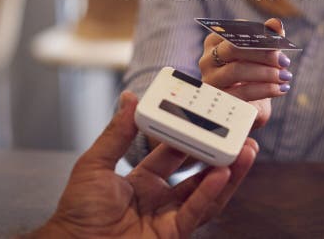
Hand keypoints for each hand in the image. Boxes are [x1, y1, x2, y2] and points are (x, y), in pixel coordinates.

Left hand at [29, 91, 257, 237]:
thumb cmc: (77, 214)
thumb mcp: (94, 165)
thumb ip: (116, 134)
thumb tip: (128, 98)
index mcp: (142, 181)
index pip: (174, 153)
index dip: (192, 135)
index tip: (208, 116)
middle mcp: (160, 198)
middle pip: (198, 173)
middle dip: (221, 153)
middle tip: (240, 132)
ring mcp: (168, 218)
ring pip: (207, 193)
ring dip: (228, 172)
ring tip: (246, 150)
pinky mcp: (172, 235)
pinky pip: (196, 212)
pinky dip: (210, 192)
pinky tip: (222, 173)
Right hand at [198, 17, 291, 128]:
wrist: (250, 106)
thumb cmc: (254, 76)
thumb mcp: (262, 57)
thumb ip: (268, 39)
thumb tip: (276, 23)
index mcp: (216, 42)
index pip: (235, 31)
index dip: (257, 33)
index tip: (279, 38)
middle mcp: (208, 59)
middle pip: (233, 49)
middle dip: (262, 53)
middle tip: (284, 60)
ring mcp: (210, 80)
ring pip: (236, 70)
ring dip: (265, 73)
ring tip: (285, 76)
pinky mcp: (218, 100)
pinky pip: (242, 92)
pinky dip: (265, 89)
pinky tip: (280, 89)